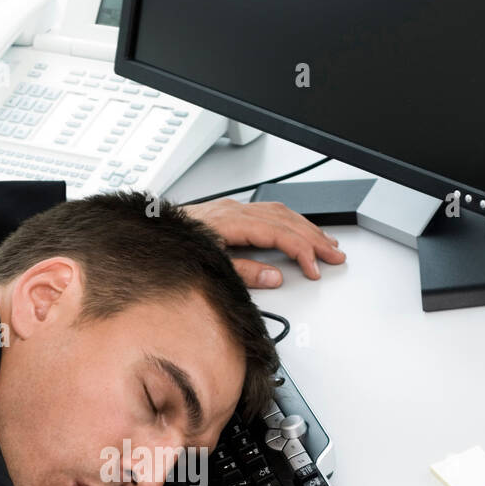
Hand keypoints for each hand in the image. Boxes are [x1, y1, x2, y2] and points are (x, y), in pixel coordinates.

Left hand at [182, 197, 345, 287]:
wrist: (149, 231)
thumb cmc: (173, 246)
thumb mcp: (209, 265)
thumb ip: (244, 272)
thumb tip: (275, 277)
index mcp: (232, 222)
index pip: (280, 235)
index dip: (302, 252)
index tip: (316, 268)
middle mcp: (235, 210)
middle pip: (287, 221)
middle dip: (315, 239)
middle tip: (335, 256)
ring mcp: (233, 208)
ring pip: (282, 213)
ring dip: (307, 228)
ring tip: (326, 244)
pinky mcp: (229, 211)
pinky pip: (270, 211)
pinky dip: (290, 221)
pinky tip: (298, 228)